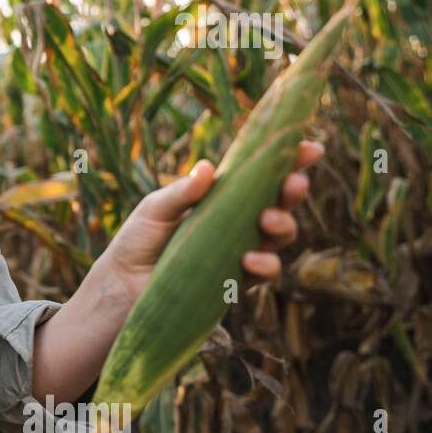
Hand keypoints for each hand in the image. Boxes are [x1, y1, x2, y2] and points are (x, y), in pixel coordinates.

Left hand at [100, 139, 325, 306]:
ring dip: (283, 225)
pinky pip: (263, 272)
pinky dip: (264, 264)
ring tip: (268, 220)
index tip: (310, 148)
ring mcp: (240, 251)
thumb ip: (182, 191)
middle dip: (293, 191)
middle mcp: (238, 223)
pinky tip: (249, 258)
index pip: (262, 175)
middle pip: (280, 203)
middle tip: (294, 183)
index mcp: (223, 197)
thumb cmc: (138, 240)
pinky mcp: (235, 281)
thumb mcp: (155, 209)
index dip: (290, 161)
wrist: (122, 284)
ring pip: (280, 237)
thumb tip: (208, 167)